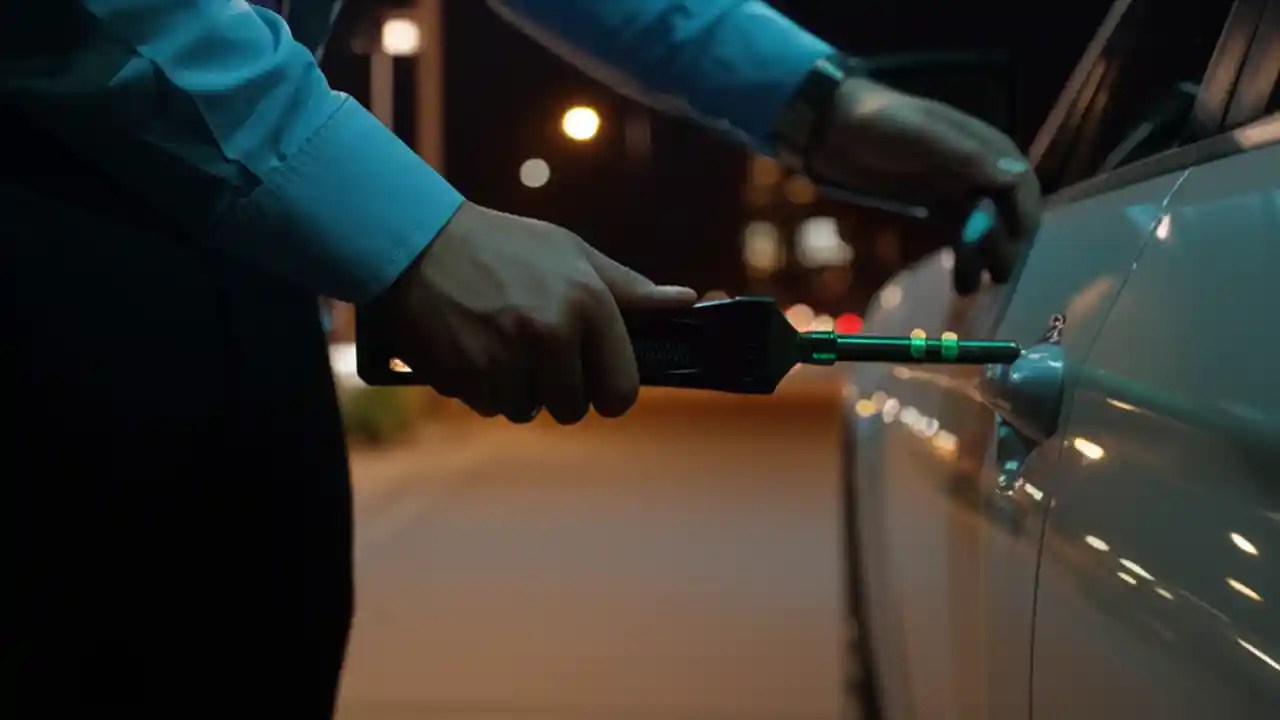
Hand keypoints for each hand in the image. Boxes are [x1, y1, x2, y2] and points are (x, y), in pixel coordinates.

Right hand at [369, 201, 696, 423]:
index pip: (621, 391)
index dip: (609, 390)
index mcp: (586, 304)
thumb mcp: (572, 254)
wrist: (415, 242)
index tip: (595, 378)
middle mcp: (550, 335)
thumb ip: (629, 289)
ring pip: (527, 410)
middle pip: (573, 408)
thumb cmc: (503, 246)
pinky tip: (473, 346)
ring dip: (517, 388)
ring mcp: (505, 359)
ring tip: (500, 341)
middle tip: (537, 350)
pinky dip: (482, 387)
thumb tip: (686, 302)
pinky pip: (488, 406)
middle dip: (558, 388)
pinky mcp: (465, 377)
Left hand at [809, 77, 1041, 294]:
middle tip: (995, 278)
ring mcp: (952, 187)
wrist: (832, 126)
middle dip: (1004, 243)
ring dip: (983, 255)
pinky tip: (961, 278)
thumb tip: (1014, 177)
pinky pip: (956, 232)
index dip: (1023, 215)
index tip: (1014, 247)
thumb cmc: (880, 122)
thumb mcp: (923, 135)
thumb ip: (966, 156)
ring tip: (972, 286)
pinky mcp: (929, 204)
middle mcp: (975, 168)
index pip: (1019, 184)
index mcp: (983, 145)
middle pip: (1005, 211)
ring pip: (981, 227)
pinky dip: (961, 254)